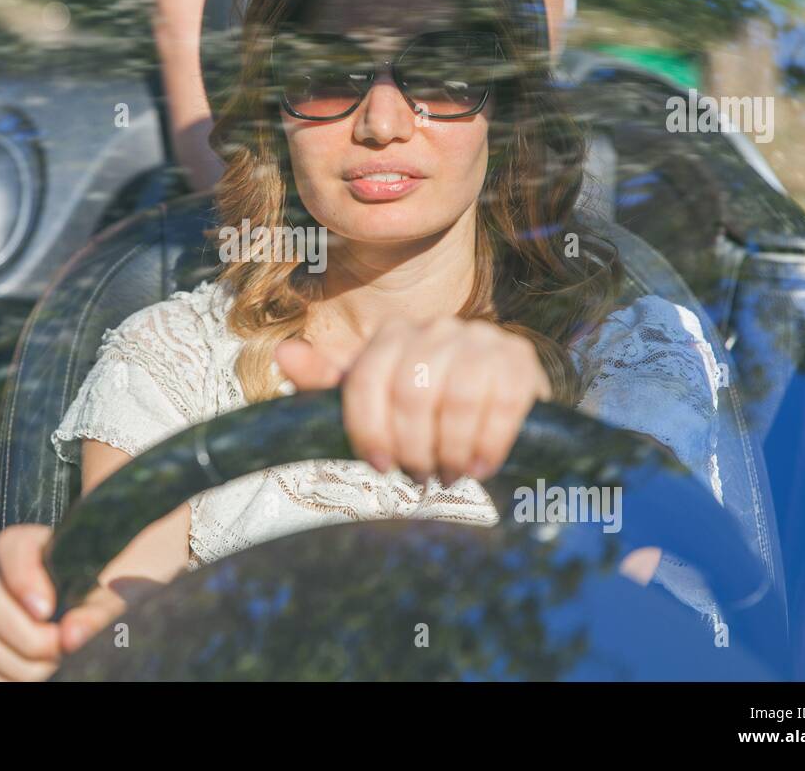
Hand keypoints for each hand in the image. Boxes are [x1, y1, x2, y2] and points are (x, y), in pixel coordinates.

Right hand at [0, 524, 124, 681]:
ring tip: (57, 665)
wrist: (95, 614)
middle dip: (30, 638)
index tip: (47, 610)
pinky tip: (39, 675)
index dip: (23, 580)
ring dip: (24, 667)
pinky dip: (10, 680)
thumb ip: (97, 611)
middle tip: (61, 650)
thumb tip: (70, 638)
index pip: (11, 549)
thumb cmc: (109, 593)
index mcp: (28, 546)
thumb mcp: (114, 595)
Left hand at [275, 317, 552, 486]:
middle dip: (412, 446)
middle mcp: (437, 327)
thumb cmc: (427, 412)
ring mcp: (482, 339)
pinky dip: (486, 444)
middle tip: (418, 477)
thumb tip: (284, 352)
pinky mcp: (520, 360)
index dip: (367, 429)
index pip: (366, 380)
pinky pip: (501, 404)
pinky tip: (479, 468)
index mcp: (394, 335)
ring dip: (449, 449)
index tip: (378, 466)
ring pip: (454, 398)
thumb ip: (328, 383)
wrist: (499, 410)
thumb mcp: (375, 402)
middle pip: (410, 391)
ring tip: (449, 474)